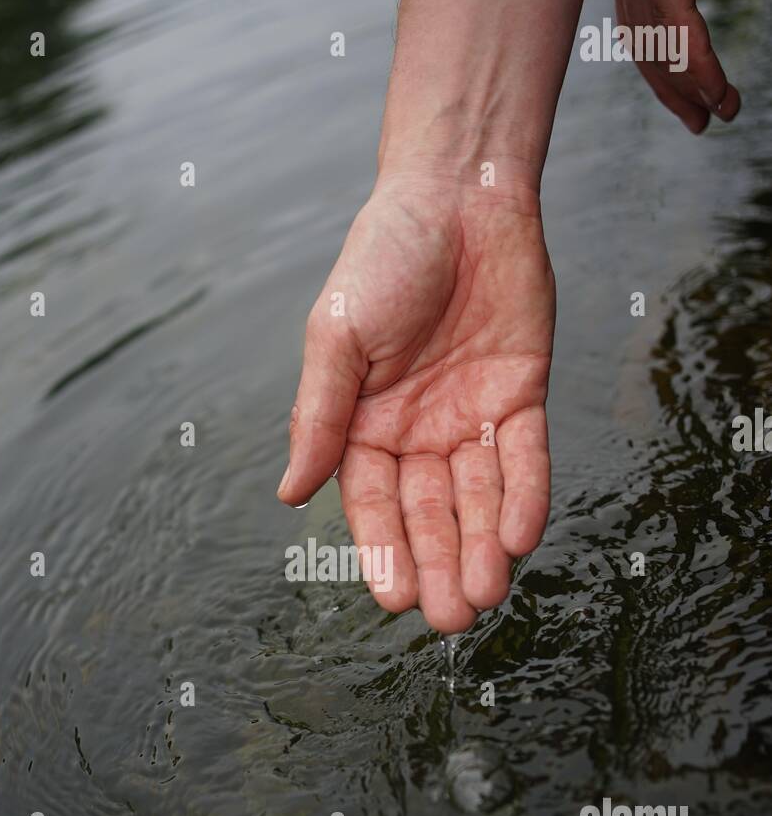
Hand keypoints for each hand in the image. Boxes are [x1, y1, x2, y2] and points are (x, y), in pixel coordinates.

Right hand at [277, 171, 554, 633]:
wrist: (457, 194)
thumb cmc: (381, 258)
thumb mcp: (336, 337)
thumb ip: (318, 416)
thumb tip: (289, 494)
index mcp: (364, 424)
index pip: (374, 504)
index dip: (384, 550)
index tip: (394, 599)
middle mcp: (418, 432)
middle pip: (430, 514)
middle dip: (439, 566)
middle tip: (452, 620)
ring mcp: (471, 418)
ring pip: (479, 498)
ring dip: (483, 548)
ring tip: (487, 597)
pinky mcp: (520, 397)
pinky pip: (526, 458)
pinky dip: (525, 496)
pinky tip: (520, 537)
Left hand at [609, 0, 739, 133]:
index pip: (649, 30)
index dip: (668, 70)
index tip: (692, 103)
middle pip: (648, 45)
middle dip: (674, 90)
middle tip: (702, 124)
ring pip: (660, 39)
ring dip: (691, 84)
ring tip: (721, 111)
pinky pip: (673, 19)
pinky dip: (693, 60)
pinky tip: (712, 91)